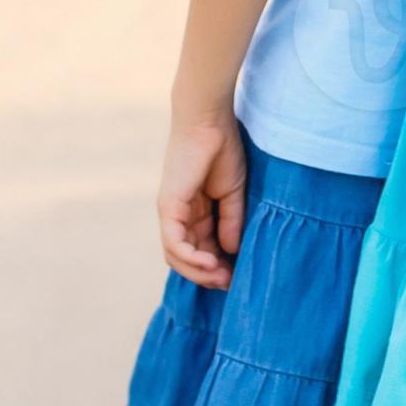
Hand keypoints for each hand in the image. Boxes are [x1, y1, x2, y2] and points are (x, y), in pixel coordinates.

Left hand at [156, 111, 246, 289]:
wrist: (210, 121)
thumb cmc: (223, 150)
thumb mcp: (233, 193)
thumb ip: (231, 221)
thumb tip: (229, 251)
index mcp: (194, 212)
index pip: (201, 249)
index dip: (218, 266)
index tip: (237, 277)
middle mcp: (178, 216)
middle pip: (187, 258)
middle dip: (208, 275)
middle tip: (230, 284)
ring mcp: (171, 213)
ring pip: (177, 257)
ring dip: (200, 272)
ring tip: (222, 277)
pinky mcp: (168, 207)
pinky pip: (174, 243)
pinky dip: (191, 258)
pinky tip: (212, 262)